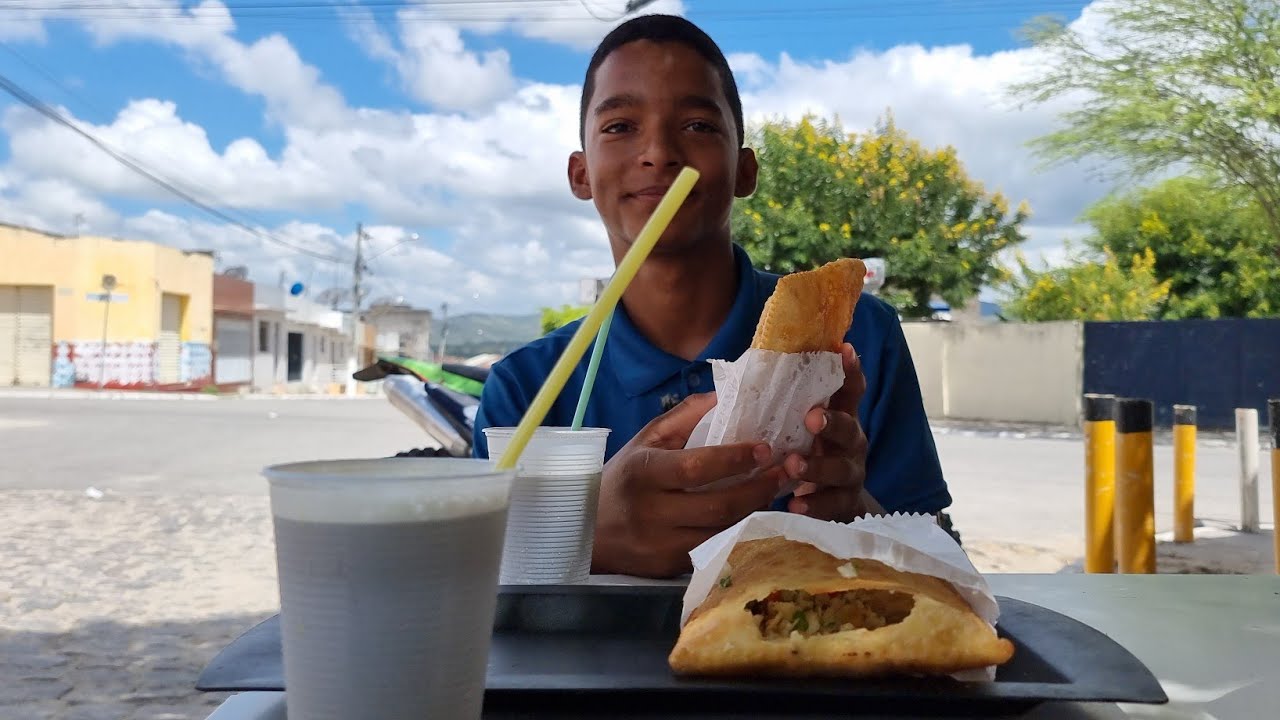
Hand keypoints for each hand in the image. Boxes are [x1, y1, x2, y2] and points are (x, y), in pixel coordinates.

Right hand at [592, 393, 784, 577]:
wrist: (588, 532)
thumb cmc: (623, 478)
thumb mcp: (645, 440)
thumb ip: (684, 416)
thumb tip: (725, 395)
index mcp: (643, 472)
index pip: (697, 467)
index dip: (735, 459)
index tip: (765, 448)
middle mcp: (651, 511)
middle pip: (719, 505)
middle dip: (759, 488)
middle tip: (784, 471)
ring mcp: (661, 545)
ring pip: (723, 532)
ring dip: (755, 512)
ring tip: (776, 492)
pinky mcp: (669, 568)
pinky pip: (715, 551)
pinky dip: (738, 533)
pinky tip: (753, 517)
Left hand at [783, 343, 881, 520]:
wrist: (835, 506)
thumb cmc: (810, 454)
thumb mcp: (803, 428)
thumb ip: (787, 406)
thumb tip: (746, 371)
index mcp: (840, 418)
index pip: (849, 391)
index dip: (850, 370)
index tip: (845, 349)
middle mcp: (851, 442)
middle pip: (849, 428)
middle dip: (832, 422)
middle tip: (812, 417)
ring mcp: (851, 474)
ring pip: (840, 469)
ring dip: (817, 466)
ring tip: (793, 465)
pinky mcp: (844, 504)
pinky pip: (832, 506)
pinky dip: (815, 505)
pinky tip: (795, 506)